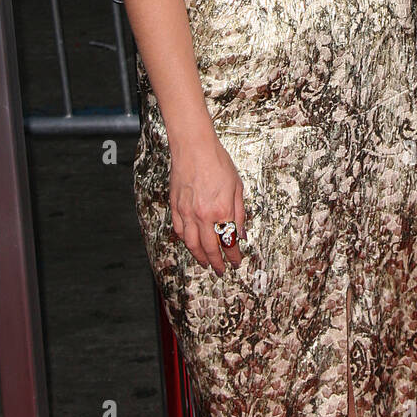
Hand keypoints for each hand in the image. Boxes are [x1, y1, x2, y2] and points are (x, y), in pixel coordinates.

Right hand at [169, 132, 245, 275]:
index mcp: (222, 210)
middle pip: (209, 248)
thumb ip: (239, 212)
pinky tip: (191, 245)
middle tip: (221, 270)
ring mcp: (187, 212)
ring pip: (192, 244)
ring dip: (199, 257)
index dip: (233, 256)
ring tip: (205, 263)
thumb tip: (241, 232)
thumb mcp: (237, 186)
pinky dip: (186, 241)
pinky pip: (180, 231)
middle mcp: (203, 215)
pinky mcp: (175, 207)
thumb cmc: (217, 162)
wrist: (193, 147)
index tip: (236, 262)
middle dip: (216, 262)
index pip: (228, 242)